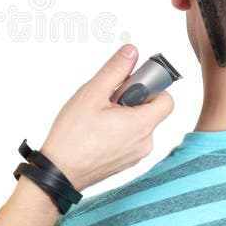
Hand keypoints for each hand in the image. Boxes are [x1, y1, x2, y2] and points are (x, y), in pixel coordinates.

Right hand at [40, 44, 173, 190]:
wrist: (59, 172)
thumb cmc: (72, 136)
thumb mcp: (91, 94)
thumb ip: (115, 70)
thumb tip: (131, 52)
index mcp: (141, 124)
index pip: (166, 99)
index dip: (151, 86)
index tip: (130, 83)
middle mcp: (145, 142)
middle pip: (152, 110)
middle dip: (133, 100)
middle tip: (108, 101)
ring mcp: (136, 155)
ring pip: (140, 124)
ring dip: (125, 115)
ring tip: (99, 118)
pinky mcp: (127, 162)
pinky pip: (131, 138)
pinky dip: (119, 130)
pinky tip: (97, 131)